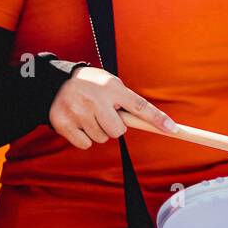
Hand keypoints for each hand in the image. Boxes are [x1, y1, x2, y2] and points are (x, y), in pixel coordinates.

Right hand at [48, 67, 174, 149]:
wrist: (55, 82)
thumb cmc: (91, 86)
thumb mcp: (110, 85)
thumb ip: (126, 102)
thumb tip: (153, 123)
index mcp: (111, 87)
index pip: (140, 106)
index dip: (157, 118)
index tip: (173, 129)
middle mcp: (95, 99)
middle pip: (118, 131)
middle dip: (113, 127)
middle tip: (103, 115)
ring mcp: (78, 112)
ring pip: (101, 138)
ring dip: (97, 131)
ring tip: (88, 114)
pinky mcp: (64, 123)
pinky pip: (85, 144)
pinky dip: (83, 137)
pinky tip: (78, 122)